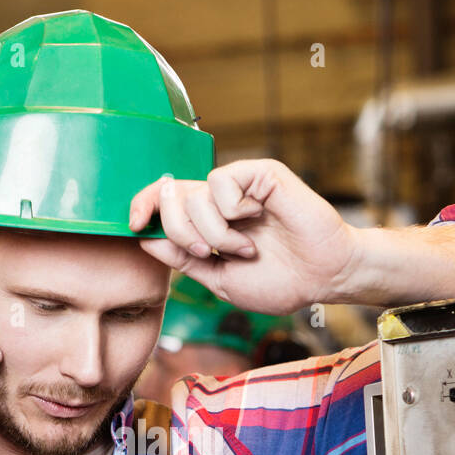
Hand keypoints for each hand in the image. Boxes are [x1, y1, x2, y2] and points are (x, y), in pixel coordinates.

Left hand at [128, 159, 358, 314]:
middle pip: (169, 195)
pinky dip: (231, 208)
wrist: (322, 277)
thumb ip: (183, 259)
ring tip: (244, 247)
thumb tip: (144, 240)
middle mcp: (219, 200)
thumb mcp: (219, 279)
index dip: (141, 205)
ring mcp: (238, 186)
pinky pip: (221, 180)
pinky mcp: (259, 174)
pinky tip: (254, 217)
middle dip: (179, 231)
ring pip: (194, 194)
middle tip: (209, 252)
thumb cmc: (279, 281)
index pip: (162, 201)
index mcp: (206, 223)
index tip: (132, 224)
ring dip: (214, 231)